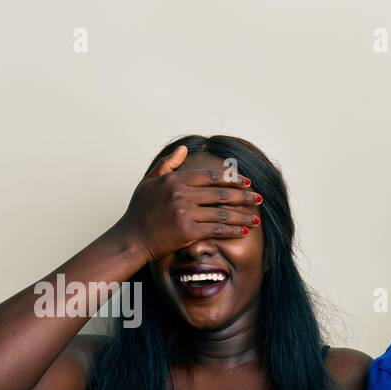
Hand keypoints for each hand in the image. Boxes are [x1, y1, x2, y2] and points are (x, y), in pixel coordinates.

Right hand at [114, 144, 262, 263]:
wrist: (132, 238)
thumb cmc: (140, 211)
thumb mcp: (149, 181)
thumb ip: (168, 164)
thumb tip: (184, 150)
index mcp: (175, 180)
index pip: (210, 177)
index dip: (231, 179)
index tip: (246, 182)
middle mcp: (181, 194)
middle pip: (221, 194)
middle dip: (244, 196)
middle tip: (258, 199)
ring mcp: (185, 213)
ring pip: (222, 212)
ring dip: (243, 216)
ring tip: (257, 218)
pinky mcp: (188, 232)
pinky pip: (217, 229)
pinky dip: (233, 230)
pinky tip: (244, 231)